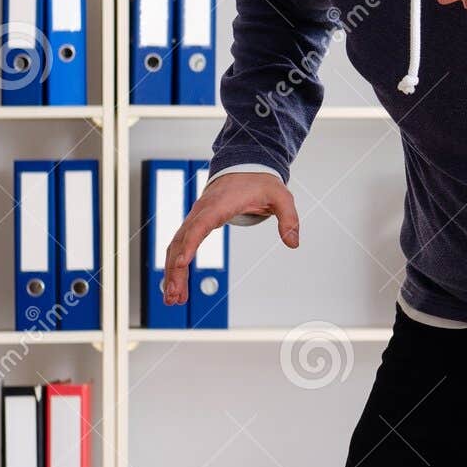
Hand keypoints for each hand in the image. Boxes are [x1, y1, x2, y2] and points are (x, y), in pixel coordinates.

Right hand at [162, 172, 297, 305]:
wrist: (244, 167)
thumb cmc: (260, 182)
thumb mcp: (281, 197)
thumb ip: (288, 219)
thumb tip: (293, 243)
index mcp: (219, 205)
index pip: (200, 225)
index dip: (190, 244)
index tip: (182, 263)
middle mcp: (201, 211)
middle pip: (182, 241)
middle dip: (176, 270)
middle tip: (174, 297)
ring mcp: (195, 218)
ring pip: (177, 246)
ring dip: (172, 273)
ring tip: (172, 300)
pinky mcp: (195, 224)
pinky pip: (180, 246)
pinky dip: (176, 266)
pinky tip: (177, 287)